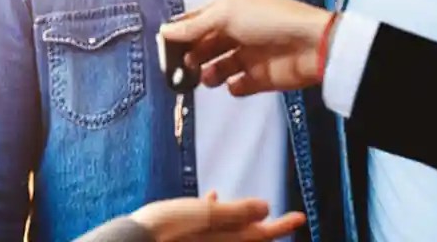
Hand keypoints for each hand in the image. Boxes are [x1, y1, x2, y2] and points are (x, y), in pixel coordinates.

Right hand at [128, 192, 305, 240]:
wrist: (135, 240)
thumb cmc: (169, 228)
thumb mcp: (206, 215)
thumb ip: (236, 212)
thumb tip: (266, 207)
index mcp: (228, 239)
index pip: (263, 234)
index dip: (283, 225)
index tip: (301, 217)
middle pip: (249, 237)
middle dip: (262, 226)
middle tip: (278, 217)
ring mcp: (202, 241)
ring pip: (229, 232)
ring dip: (239, 220)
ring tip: (247, 206)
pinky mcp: (187, 236)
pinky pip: (208, 227)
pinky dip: (214, 215)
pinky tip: (209, 198)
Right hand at [158, 0, 333, 95]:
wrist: (312, 44)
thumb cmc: (268, 20)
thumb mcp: (226, 15)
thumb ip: (195, 26)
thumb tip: (165, 31)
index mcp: (231, 8)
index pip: (199, 19)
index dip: (181, 31)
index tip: (164, 45)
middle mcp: (239, 30)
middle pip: (206, 44)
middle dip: (192, 54)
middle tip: (181, 65)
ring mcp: (250, 54)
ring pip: (219, 66)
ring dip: (208, 72)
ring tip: (206, 77)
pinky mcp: (260, 77)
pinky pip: (239, 85)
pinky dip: (233, 86)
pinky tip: (233, 84)